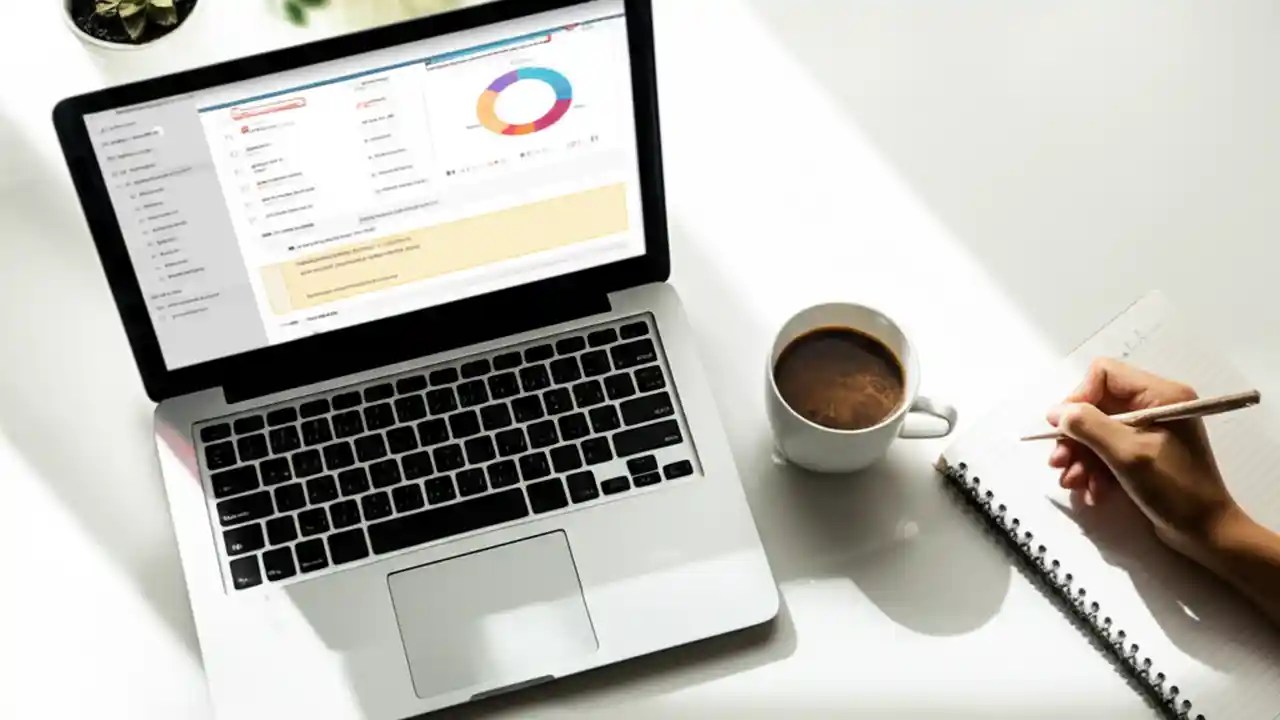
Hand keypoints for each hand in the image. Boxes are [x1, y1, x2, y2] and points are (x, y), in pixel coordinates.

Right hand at [1045, 358, 1241, 563]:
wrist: (1206, 533)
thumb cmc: (1174, 489)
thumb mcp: (1128, 454)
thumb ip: (1089, 426)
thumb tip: (1056, 411)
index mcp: (1159, 395)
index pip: (1104, 375)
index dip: (1079, 398)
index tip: (1063, 429)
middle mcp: (1153, 406)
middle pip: (1097, 406)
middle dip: (1075, 437)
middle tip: (1059, 463)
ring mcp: (1149, 430)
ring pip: (1098, 431)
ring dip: (1081, 458)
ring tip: (1074, 483)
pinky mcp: (1143, 453)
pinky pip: (1108, 451)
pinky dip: (1096, 471)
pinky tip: (1093, 492)